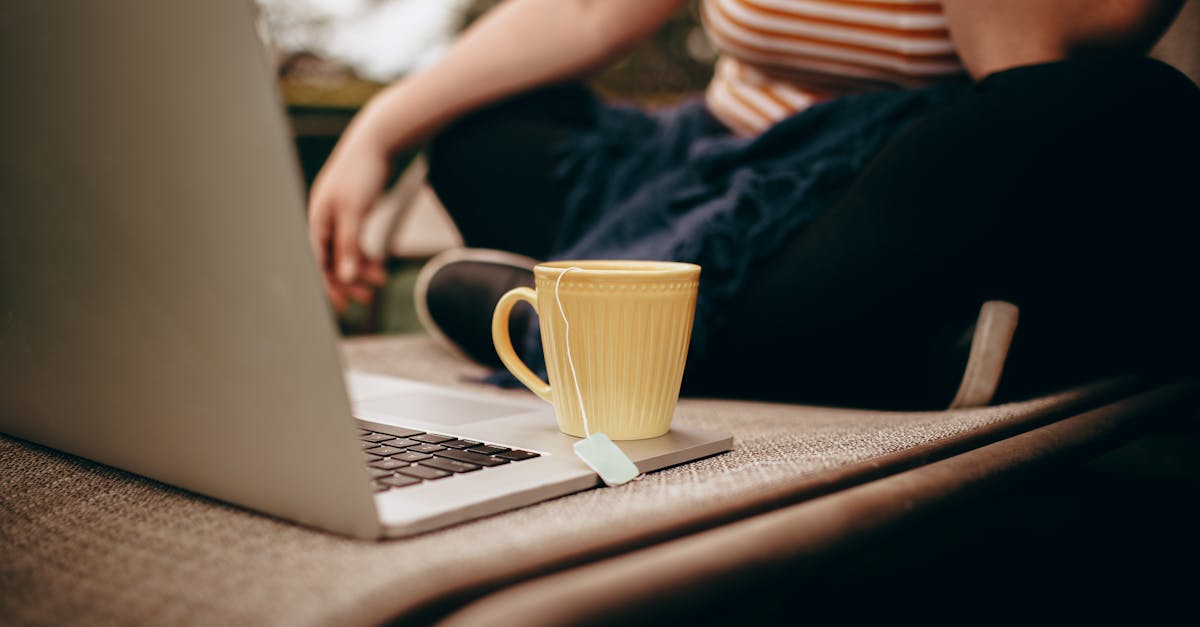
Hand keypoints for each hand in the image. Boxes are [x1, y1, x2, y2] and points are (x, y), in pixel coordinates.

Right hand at [307, 136, 389, 310]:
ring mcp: (340, 216)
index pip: (317, 260)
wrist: (377, 141)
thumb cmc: (361, 173)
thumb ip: (349, 245)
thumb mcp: (355, 211)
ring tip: (378, 283)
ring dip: (360, 270)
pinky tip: (380, 268)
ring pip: (346, 252)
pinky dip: (367, 255)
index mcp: (318, 219)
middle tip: (364, 300)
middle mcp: (325, 219)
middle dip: (345, 281)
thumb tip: (344, 277)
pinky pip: (357, 241)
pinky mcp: (355, 212)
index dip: (327, 283)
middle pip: (330, 259)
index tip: (340, 305)